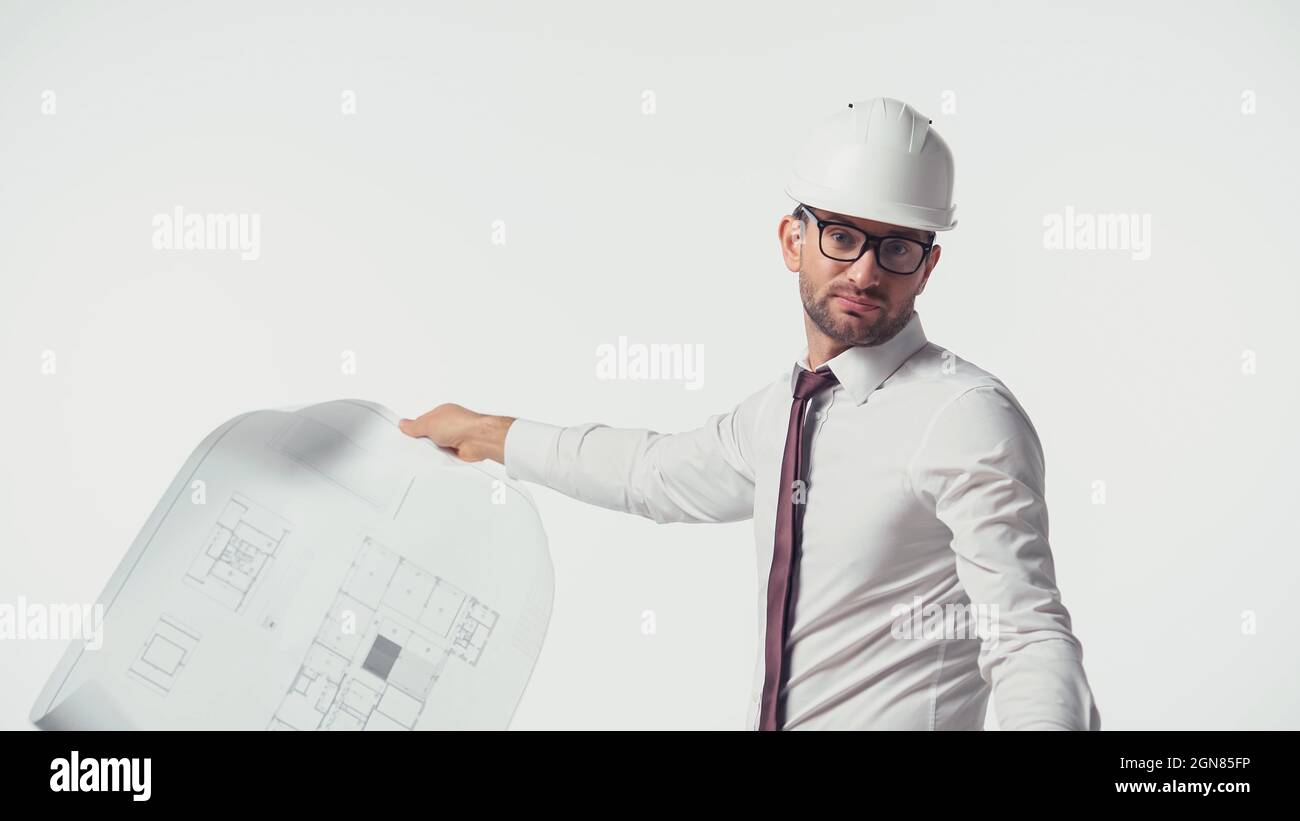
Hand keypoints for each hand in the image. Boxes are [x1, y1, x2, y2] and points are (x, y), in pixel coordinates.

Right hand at [398, 403, 514, 463]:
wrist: (478, 440)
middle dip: (422, 442)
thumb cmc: (460, 424)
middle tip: (417, 446)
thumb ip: (415, 425)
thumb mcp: (430, 423)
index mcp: (441, 414)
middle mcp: (448, 425)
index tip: (405, 436)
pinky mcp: (456, 451)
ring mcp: (453, 438)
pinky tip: (437, 458)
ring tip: (429, 451)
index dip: (413, 430)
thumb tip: (404, 424)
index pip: (422, 422)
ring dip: (432, 451)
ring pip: (434, 447)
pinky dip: (439, 458)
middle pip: (428, 436)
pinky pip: (442, 456)